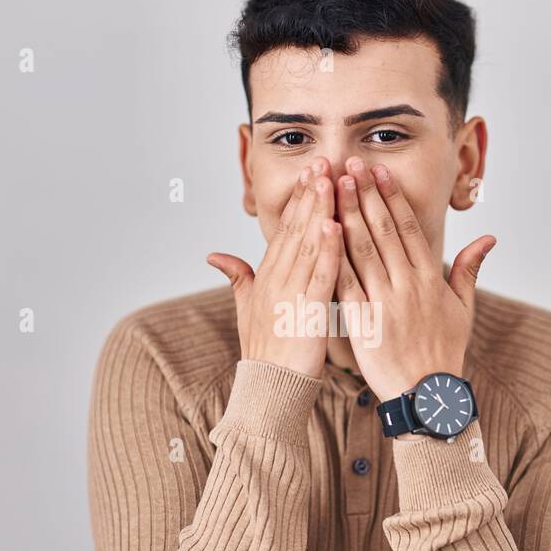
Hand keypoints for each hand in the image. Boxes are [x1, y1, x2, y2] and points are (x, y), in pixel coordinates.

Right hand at [208, 159, 342, 377]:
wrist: (270, 388)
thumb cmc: (265, 353)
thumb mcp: (246, 310)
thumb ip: (236, 278)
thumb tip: (214, 255)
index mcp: (267, 278)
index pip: (284, 230)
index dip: (297, 200)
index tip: (311, 173)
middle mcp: (276, 281)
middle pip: (295, 230)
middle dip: (309, 195)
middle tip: (323, 163)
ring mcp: (291, 295)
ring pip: (308, 245)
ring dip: (320, 212)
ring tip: (330, 182)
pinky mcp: (307, 313)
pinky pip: (319, 276)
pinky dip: (327, 250)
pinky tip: (335, 226)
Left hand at [333, 157, 494, 400]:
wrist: (427, 395)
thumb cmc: (443, 353)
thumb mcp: (463, 309)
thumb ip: (469, 269)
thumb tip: (488, 238)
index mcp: (429, 278)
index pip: (410, 227)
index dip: (392, 197)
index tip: (379, 171)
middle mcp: (408, 285)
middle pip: (384, 230)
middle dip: (366, 194)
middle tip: (350, 165)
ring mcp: (385, 302)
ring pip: (364, 250)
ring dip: (348, 214)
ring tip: (334, 187)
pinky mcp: (364, 322)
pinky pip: (346, 284)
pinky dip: (334, 257)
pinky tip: (321, 233)